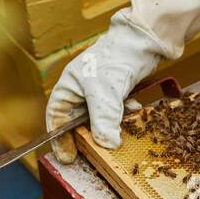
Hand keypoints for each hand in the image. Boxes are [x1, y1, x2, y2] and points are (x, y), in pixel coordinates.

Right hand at [45, 12, 161, 162]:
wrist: (143, 40)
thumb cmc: (115, 58)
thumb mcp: (105, 93)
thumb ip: (103, 120)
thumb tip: (107, 145)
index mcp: (68, 87)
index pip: (56, 118)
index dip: (60, 139)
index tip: (68, 158)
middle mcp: (80, 91)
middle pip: (79, 122)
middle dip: (90, 136)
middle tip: (98, 153)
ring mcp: (99, 92)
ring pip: (101, 119)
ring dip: (112, 125)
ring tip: (121, 129)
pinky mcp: (117, 92)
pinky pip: (117, 112)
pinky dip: (125, 115)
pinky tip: (135, 109)